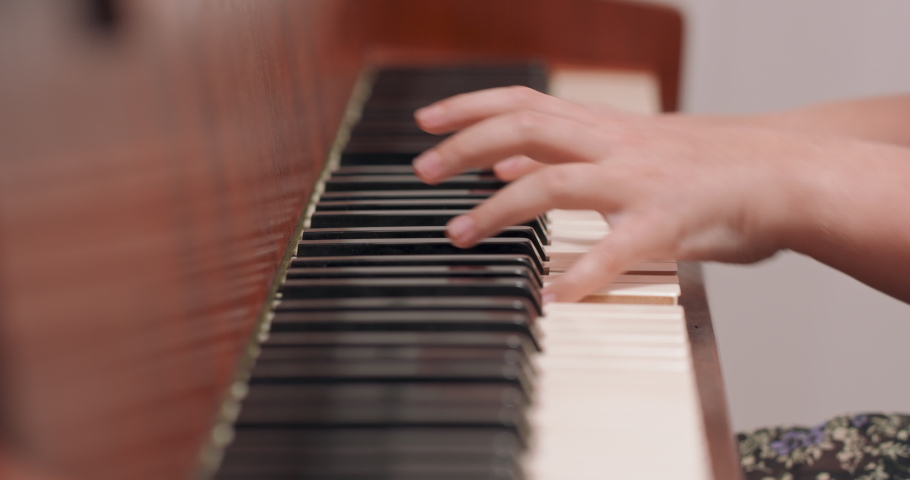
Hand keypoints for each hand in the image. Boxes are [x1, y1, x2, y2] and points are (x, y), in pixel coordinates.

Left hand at [411, 86, 828, 302]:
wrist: (786, 172)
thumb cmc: (705, 167)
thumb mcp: (627, 149)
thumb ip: (566, 153)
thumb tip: (504, 159)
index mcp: (605, 128)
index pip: (524, 102)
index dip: (469, 107)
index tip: (425, 122)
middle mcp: (615, 144)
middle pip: (525, 127)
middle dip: (464, 145)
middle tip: (421, 169)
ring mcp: (640, 179)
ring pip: (555, 181)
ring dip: (499, 209)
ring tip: (460, 235)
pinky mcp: (672, 220)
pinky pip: (620, 248)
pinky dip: (583, 273)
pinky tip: (554, 297)